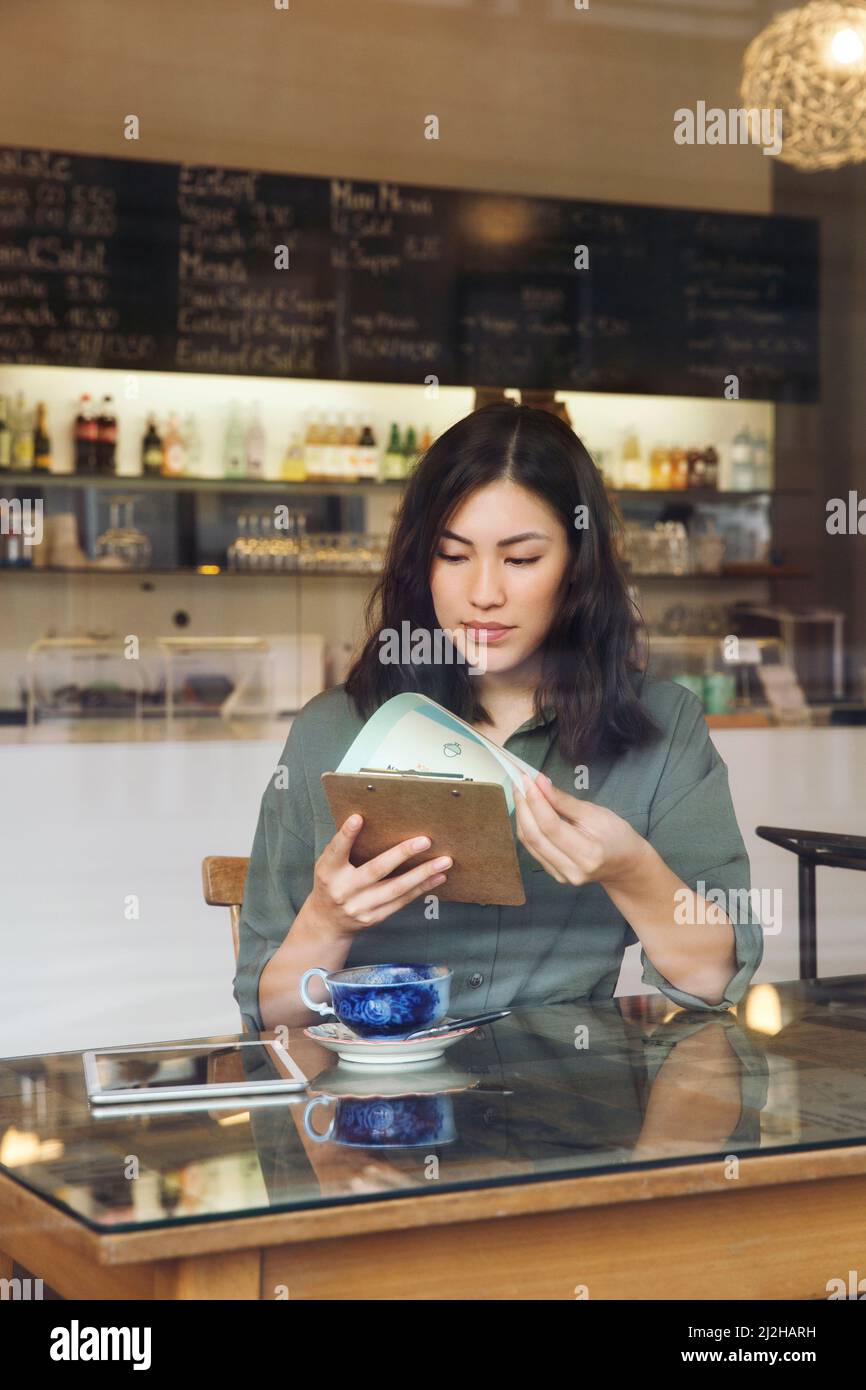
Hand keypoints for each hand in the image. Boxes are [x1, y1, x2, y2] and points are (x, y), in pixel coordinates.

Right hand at [308, 815, 450, 936]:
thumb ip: (343, 849)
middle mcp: (343, 890)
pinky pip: (402, 901)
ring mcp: (360, 906)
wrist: (327, 923)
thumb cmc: (331, 883)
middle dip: (402, 854)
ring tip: (443, 861)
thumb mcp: (328, 865)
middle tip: (425, 841)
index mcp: (329, 872)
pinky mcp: (374, 917)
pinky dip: (422, 888)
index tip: (358, 818)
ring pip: (396, 888)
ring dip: (423, 874)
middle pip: (376, 870)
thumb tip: (370, 821)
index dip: (346, 835)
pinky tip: (437, 877)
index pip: (337, 850)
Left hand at [515, 771, 647, 887]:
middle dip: (523, 806)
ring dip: (521, 815)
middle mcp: (572, 870)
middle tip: (518, 782)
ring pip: (529, 843)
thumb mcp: (595, 813)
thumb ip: (564, 801)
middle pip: (535, 836)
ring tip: (520, 792)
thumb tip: (539, 783)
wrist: (624, 865)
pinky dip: (527, 826)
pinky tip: (527, 810)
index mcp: (588, 854)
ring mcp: (561, 875)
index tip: (527, 779)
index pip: (551, 826)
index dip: (536, 801)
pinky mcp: (554, 874)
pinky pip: (533, 848)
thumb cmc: (616, 835)